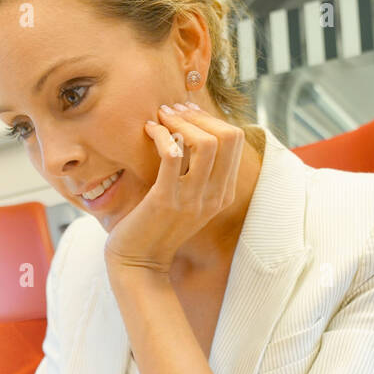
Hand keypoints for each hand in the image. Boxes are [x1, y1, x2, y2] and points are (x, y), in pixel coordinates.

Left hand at [103, 102, 244, 276]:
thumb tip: (191, 130)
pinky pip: (172, 154)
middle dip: (198, 115)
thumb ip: (196, 173)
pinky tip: (149, 131)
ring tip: (160, 117)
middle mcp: (214, 196)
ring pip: (205, 143)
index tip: (186, 113)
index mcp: (223, 193)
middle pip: (227, 136)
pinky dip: (161, 134)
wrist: (138, 263)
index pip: (235, 140)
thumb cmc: (156, 226)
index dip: (210, 118)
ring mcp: (192, 200)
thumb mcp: (186, 200)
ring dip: (180, 121)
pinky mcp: (166, 200)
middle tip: (172, 111)